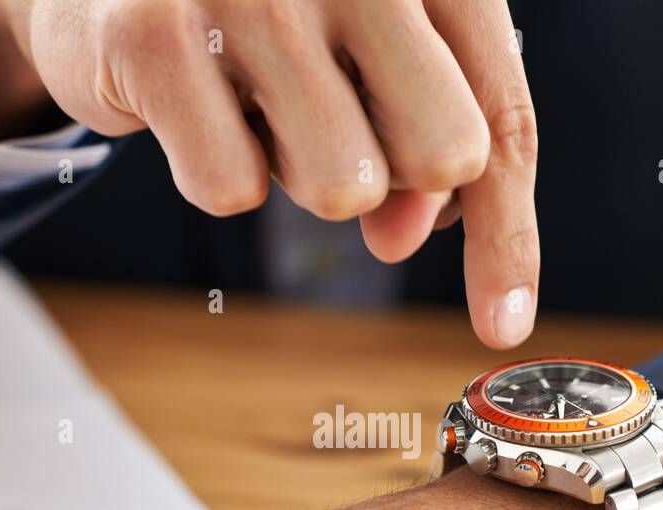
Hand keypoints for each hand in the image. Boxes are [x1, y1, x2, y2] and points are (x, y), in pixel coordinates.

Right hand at [0, 0, 539, 347]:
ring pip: (341, 186)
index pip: (500, 119)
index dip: (507, 235)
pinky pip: (230, 188)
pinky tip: (194, 103)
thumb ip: (416, 151)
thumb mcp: (363, 72)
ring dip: (299, 172)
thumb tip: (403, 238)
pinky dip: (213, 171)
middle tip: (334, 125)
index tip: (503, 326)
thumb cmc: (264, 22)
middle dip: (395, 179)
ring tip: (259, 101)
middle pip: (445, 154)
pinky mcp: (155, 36)